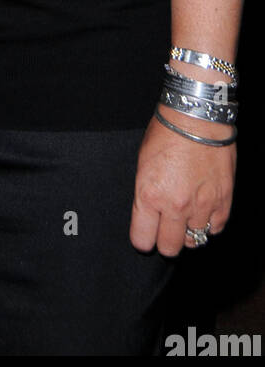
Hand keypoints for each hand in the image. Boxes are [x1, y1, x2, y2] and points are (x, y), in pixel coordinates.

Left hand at [129, 111, 234, 255]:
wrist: (197, 118)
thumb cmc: (166, 134)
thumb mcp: (142, 163)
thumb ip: (146, 194)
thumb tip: (149, 213)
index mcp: (149, 195)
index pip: (142, 239)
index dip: (142, 239)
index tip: (145, 235)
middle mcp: (175, 206)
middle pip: (169, 247)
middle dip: (165, 241)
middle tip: (165, 229)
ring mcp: (201, 206)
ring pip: (194, 240)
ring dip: (188, 231)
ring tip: (185, 216)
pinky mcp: (223, 201)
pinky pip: (216, 228)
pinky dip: (209, 224)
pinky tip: (203, 211)